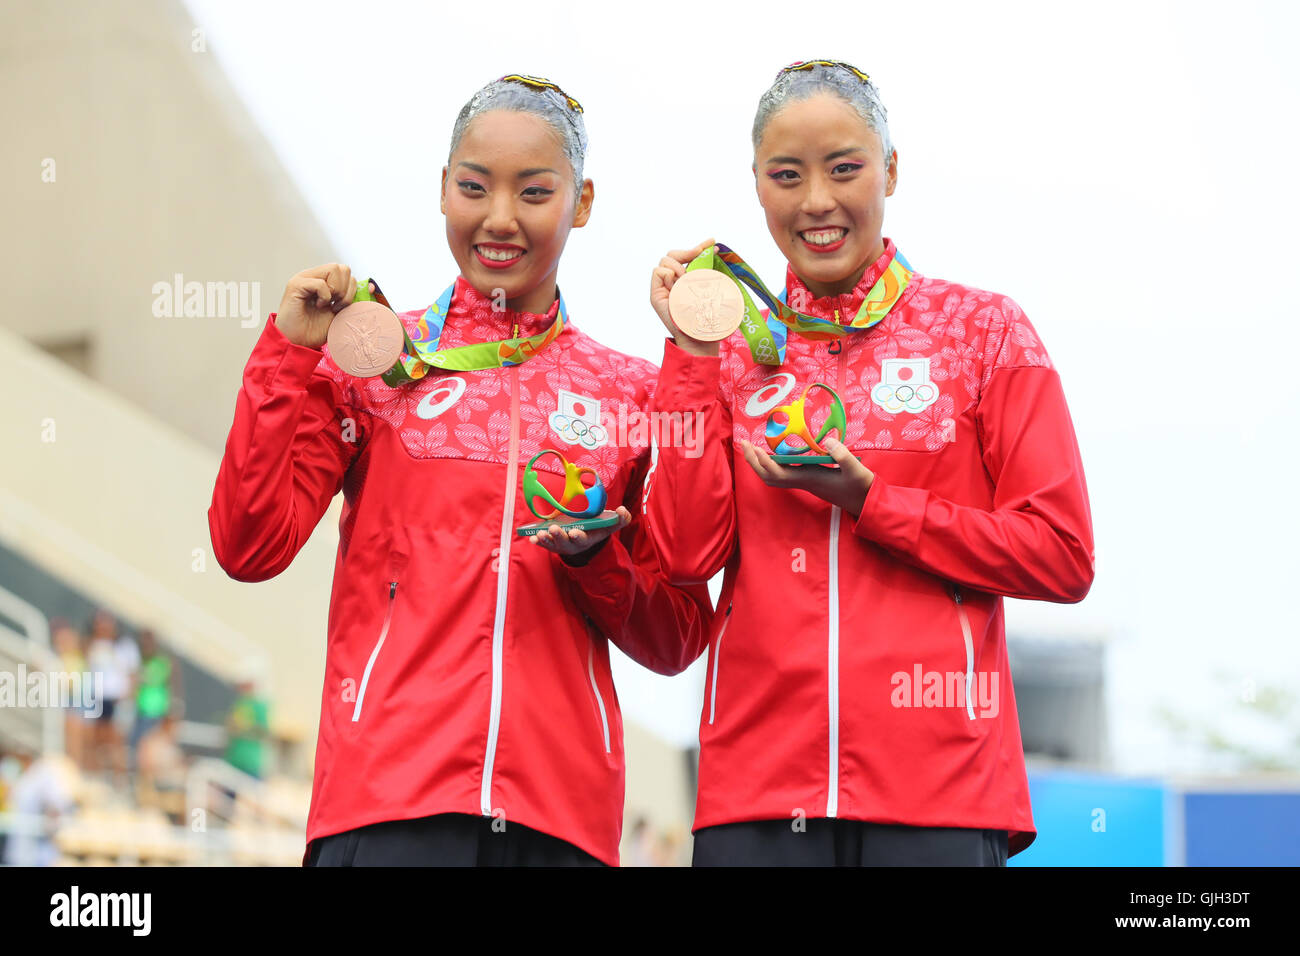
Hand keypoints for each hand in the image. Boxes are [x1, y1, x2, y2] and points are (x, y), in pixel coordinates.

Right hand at [275, 263, 369, 348]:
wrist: (298, 343)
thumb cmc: (315, 330)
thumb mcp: (341, 313)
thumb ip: (353, 299)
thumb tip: (371, 287)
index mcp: (324, 281)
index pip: (346, 272)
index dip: (352, 288)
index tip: (342, 306)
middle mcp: (314, 276)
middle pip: (342, 268)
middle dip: (346, 289)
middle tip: (336, 305)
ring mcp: (304, 279)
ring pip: (333, 269)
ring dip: (337, 290)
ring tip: (328, 305)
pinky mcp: (296, 285)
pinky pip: (320, 283)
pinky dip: (324, 296)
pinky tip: (318, 306)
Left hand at [530, 506, 631, 558]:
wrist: (586, 540)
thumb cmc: (598, 530)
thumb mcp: (610, 525)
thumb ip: (620, 519)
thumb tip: (622, 510)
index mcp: (586, 539)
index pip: (582, 539)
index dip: (578, 536)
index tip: (575, 532)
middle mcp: (572, 544)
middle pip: (565, 542)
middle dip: (559, 536)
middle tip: (554, 528)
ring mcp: (561, 545)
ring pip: (552, 544)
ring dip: (546, 539)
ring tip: (540, 533)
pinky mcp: (552, 544)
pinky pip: (544, 544)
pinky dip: (538, 541)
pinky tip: (532, 537)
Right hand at [649, 237, 719, 357]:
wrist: (698, 336)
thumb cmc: (705, 316)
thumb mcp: (708, 287)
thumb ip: (706, 270)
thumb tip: (714, 249)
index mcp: (685, 279)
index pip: (686, 256)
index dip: (698, 247)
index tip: (712, 242)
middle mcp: (673, 282)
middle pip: (673, 254)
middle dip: (687, 252)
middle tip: (699, 254)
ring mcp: (663, 287)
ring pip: (665, 260)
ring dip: (678, 267)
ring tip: (686, 282)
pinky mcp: (656, 294)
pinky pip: (658, 271)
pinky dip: (668, 275)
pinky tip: (676, 286)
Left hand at [740, 437, 874, 515]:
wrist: (865, 502)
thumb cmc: (860, 486)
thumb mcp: (856, 470)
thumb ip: (843, 456)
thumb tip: (827, 441)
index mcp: (809, 479)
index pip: (779, 474)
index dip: (764, 462)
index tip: (754, 447)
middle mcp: (802, 481)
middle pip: (769, 477)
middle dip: (754, 462)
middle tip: (743, 444)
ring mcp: (804, 481)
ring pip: (774, 477)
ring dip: (760, 464)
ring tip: (752, 447)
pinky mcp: (808, 478)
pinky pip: (783, 473)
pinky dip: (772, 463)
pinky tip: (772, 451)